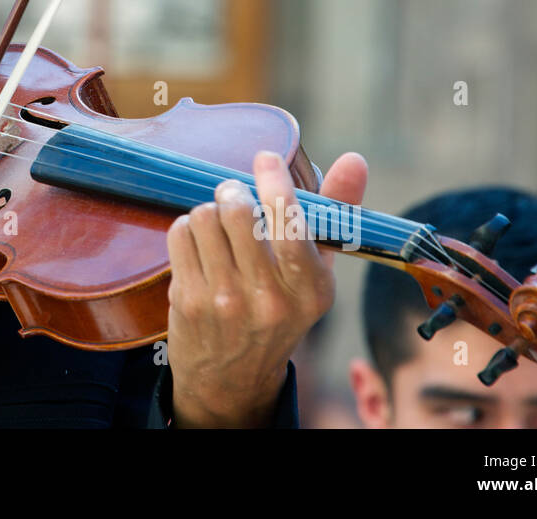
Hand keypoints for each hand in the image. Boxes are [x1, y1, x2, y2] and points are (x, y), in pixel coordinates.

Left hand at [165, 149, 367, 426]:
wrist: (233, 378)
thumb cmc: (281, 310)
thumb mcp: (316, 272)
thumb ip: (337, 213)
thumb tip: (355, 159)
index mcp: (311, 290)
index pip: (292, 225)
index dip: (276, 183)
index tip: (267, 158)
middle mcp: (270, 299)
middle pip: (239, 211)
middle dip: (233, 191)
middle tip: (234, 194)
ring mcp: (225, 302)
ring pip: (205, 217)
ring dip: (209, 210)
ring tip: (219, 225)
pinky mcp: (189, 301)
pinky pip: (181, 233)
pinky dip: (188, 227)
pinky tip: (200, 244)